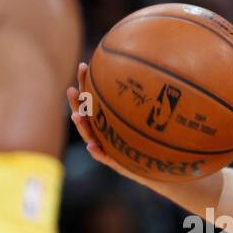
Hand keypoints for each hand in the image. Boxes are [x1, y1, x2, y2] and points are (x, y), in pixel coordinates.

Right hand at [66, 62, 158, 186]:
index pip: (94, 98)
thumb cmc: (155, 138)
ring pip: (91, 136)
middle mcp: (105, 132)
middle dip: (77, 103)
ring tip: (77, 116)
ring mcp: (109, 147)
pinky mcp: (116, 163)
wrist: (162, 166)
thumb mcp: (153, 116)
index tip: (84, 66)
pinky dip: (97, 152)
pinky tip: (91, 146)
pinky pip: (105, 158)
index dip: (86, 83)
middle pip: (86, 115)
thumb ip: (150, 98)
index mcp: (109, 118)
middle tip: (71, 90)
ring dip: (82, 126)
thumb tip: (160, 68)